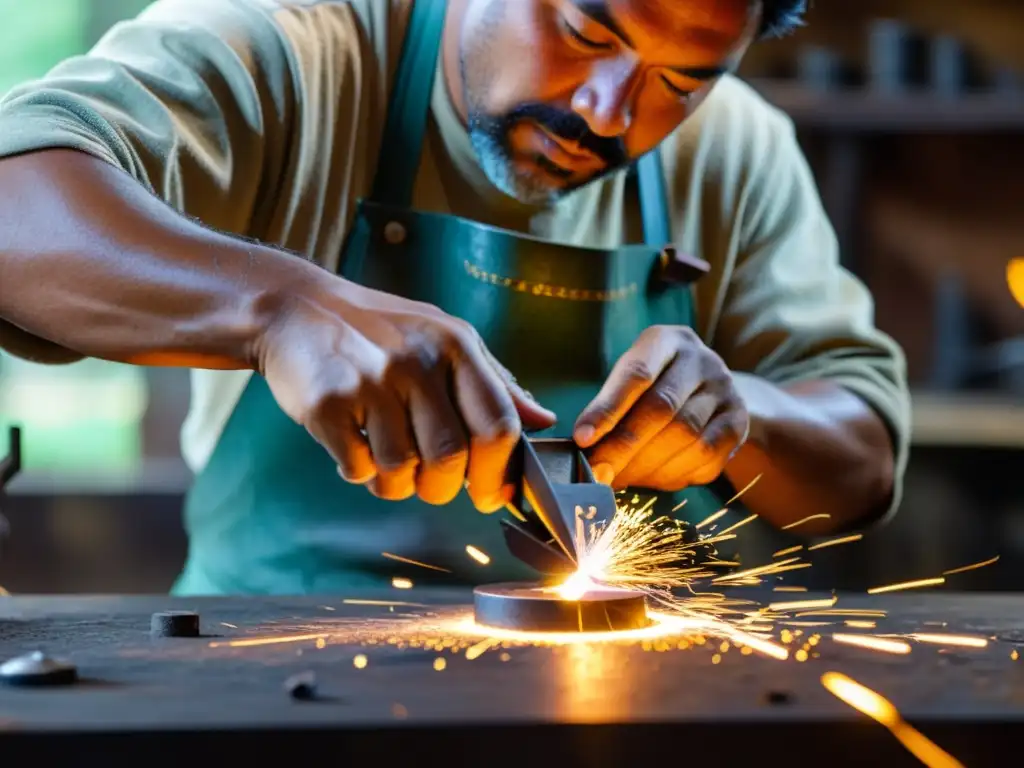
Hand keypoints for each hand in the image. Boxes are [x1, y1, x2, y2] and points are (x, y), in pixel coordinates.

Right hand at [258, 278, 555, 510]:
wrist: (296, 309)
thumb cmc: (380, 330)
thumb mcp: (446, 337)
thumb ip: (494, 382)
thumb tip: (541, 420)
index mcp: (456, 347)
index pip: (498, 425)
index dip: (499, 473)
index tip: (489, 494)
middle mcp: (417, 362)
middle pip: (450, 458)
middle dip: (442, 488)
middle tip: (430, 485)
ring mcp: (371, 383)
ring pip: (402, 470)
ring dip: (396, 483)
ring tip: (385, 460)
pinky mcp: (328, 404)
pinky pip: (359, 468)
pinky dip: (360, 472)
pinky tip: (354, 446)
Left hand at [573, 326, 748, 491]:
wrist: (708, 388)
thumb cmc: (653, 385)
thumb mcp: (628, 380)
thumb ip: (608, 407)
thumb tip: (585, 447)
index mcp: (666, 341)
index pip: (636, 373)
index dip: (607, 409)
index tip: (582, 439)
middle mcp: (701, 360)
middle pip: (662, 408)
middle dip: (624, 446)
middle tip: (599, 471)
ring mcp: (725, 390)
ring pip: (686, 436)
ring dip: (648, 465)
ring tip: (622, 477)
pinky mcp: (739, 421)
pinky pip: (707, 456)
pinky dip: (676, 474)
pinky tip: (654, 478)